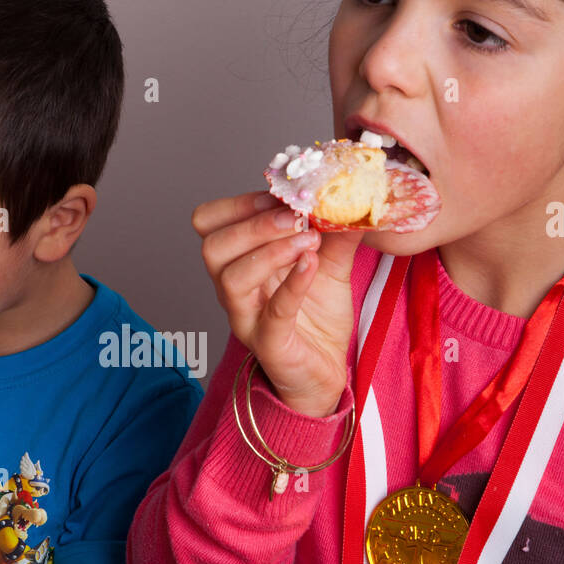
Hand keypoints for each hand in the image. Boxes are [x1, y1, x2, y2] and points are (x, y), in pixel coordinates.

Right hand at [195, 191, 363, 416]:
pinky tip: (311, 264)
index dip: (238, 204)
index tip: (280, 197)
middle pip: (213, 247)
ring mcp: (247, 318)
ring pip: (232, 278)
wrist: (325, 370)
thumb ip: (336, 229)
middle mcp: (233, 289)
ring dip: (270, 251)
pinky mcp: (269, 344)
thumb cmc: (316, 316)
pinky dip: (293, 283)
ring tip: (309, 241)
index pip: (209, 223)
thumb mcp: (329, 262)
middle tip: (295, 218)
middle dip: (253, 225)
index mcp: (238, 261)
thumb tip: (353, 193)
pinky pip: (273, 312)